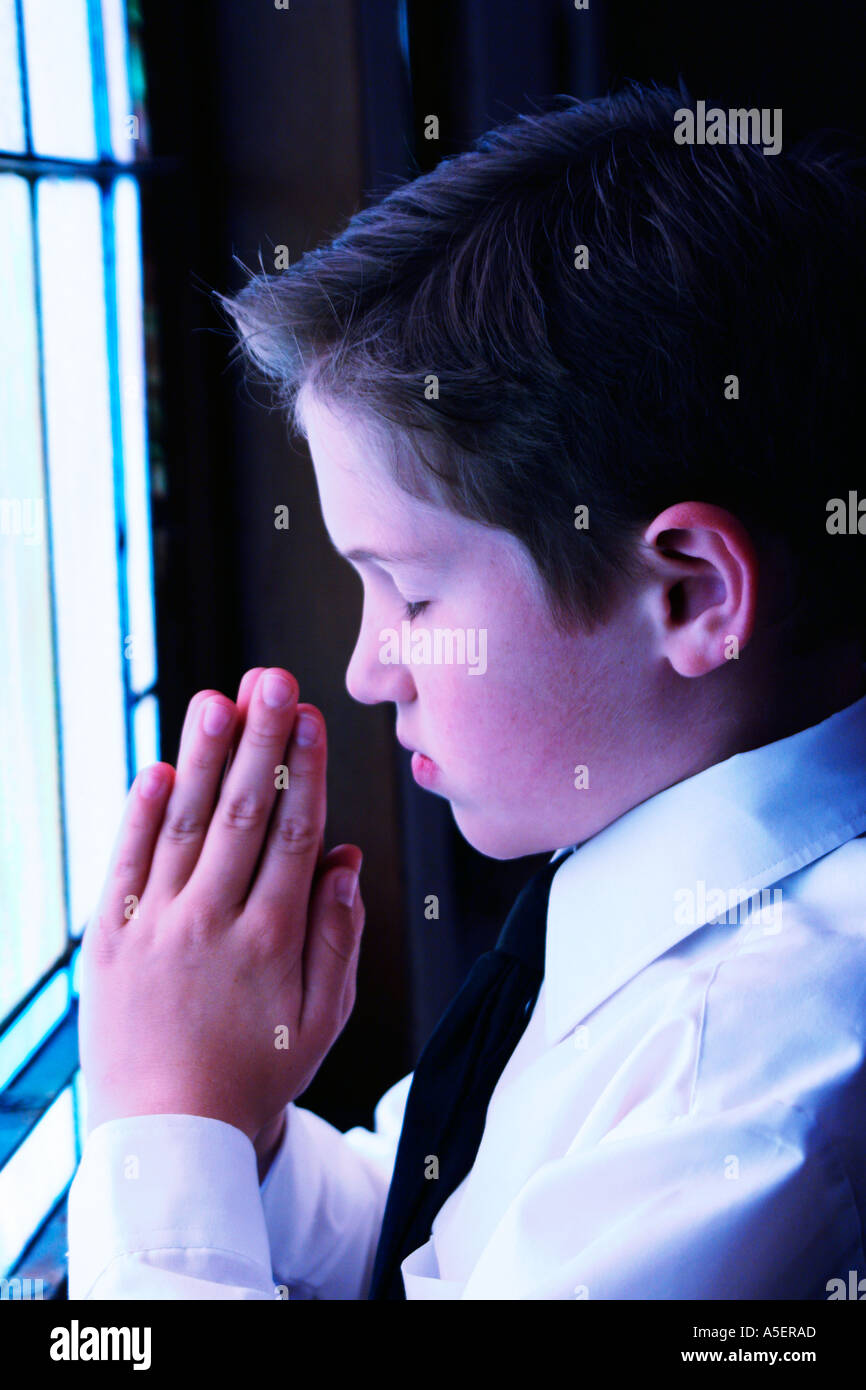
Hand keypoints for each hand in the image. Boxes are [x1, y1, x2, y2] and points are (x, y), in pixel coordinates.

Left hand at [78, 667, 364, 1141]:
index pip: (295, 832)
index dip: (305, 768)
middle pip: (244, 813)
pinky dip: (139, 816)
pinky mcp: (111, 942)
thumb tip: (344, 858)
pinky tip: (157, 769)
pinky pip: (125, 866)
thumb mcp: (322, 1020)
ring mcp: (158, 929)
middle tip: (271, 678)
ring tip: (216, 699)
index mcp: (273, 940)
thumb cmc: (253, 1077)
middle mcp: (215, 923)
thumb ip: (339, 936)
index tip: (310, 716)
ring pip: (184, 826)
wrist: (168, 1137)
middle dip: (261, 739)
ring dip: (202, 759)